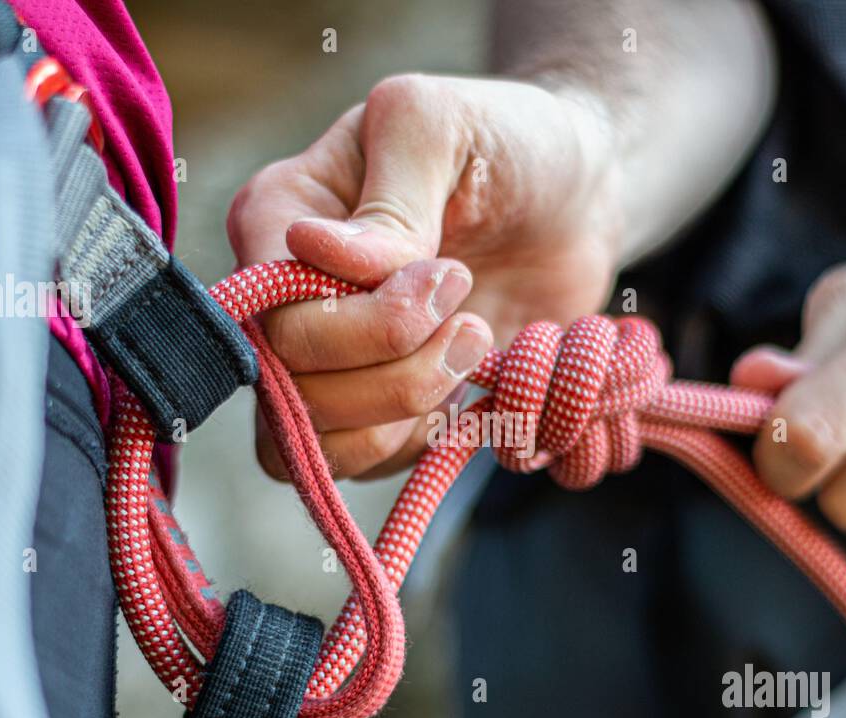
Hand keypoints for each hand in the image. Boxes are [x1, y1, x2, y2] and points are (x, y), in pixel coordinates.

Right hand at [228, 74, 623, 478]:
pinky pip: (364, 462)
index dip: (362, 319)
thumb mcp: (444, 127)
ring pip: (314, 440)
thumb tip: (316, 252)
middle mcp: (284, 297)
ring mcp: (324, 362)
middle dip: (397, 363)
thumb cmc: (503, 145)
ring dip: (409, 405)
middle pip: (292, 381)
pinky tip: (470, 383)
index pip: (273, 312)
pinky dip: (424, 440)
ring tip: (477, 343)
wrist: (572, 202)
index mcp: (278, 217)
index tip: (449, 275)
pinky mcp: (373, 411)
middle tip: (472, 311)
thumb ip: (387, 196)